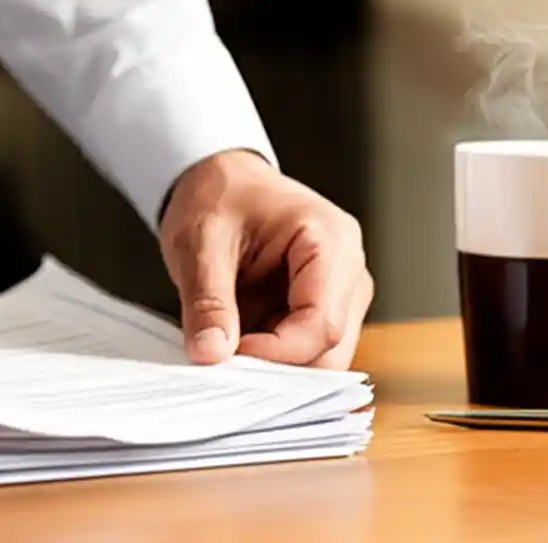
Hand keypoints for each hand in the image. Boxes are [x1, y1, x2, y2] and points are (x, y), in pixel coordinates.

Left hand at [159, 151, 372, 368]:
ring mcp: (340, 295)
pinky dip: (270, 359)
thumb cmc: (219, 196)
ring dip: (274, 365)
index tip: (228, 355)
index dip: (277, 353)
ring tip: (227, 346)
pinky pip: (304, 352)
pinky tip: (236, 344)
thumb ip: (207, 301)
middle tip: (224, 364)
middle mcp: (347, 272)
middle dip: (278, 367)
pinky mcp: (320, 311)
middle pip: (332, 350)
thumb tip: (210, 354)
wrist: (221, 181)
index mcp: (330, 241)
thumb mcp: (200, 242)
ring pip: (320, 359)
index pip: (323, 323)